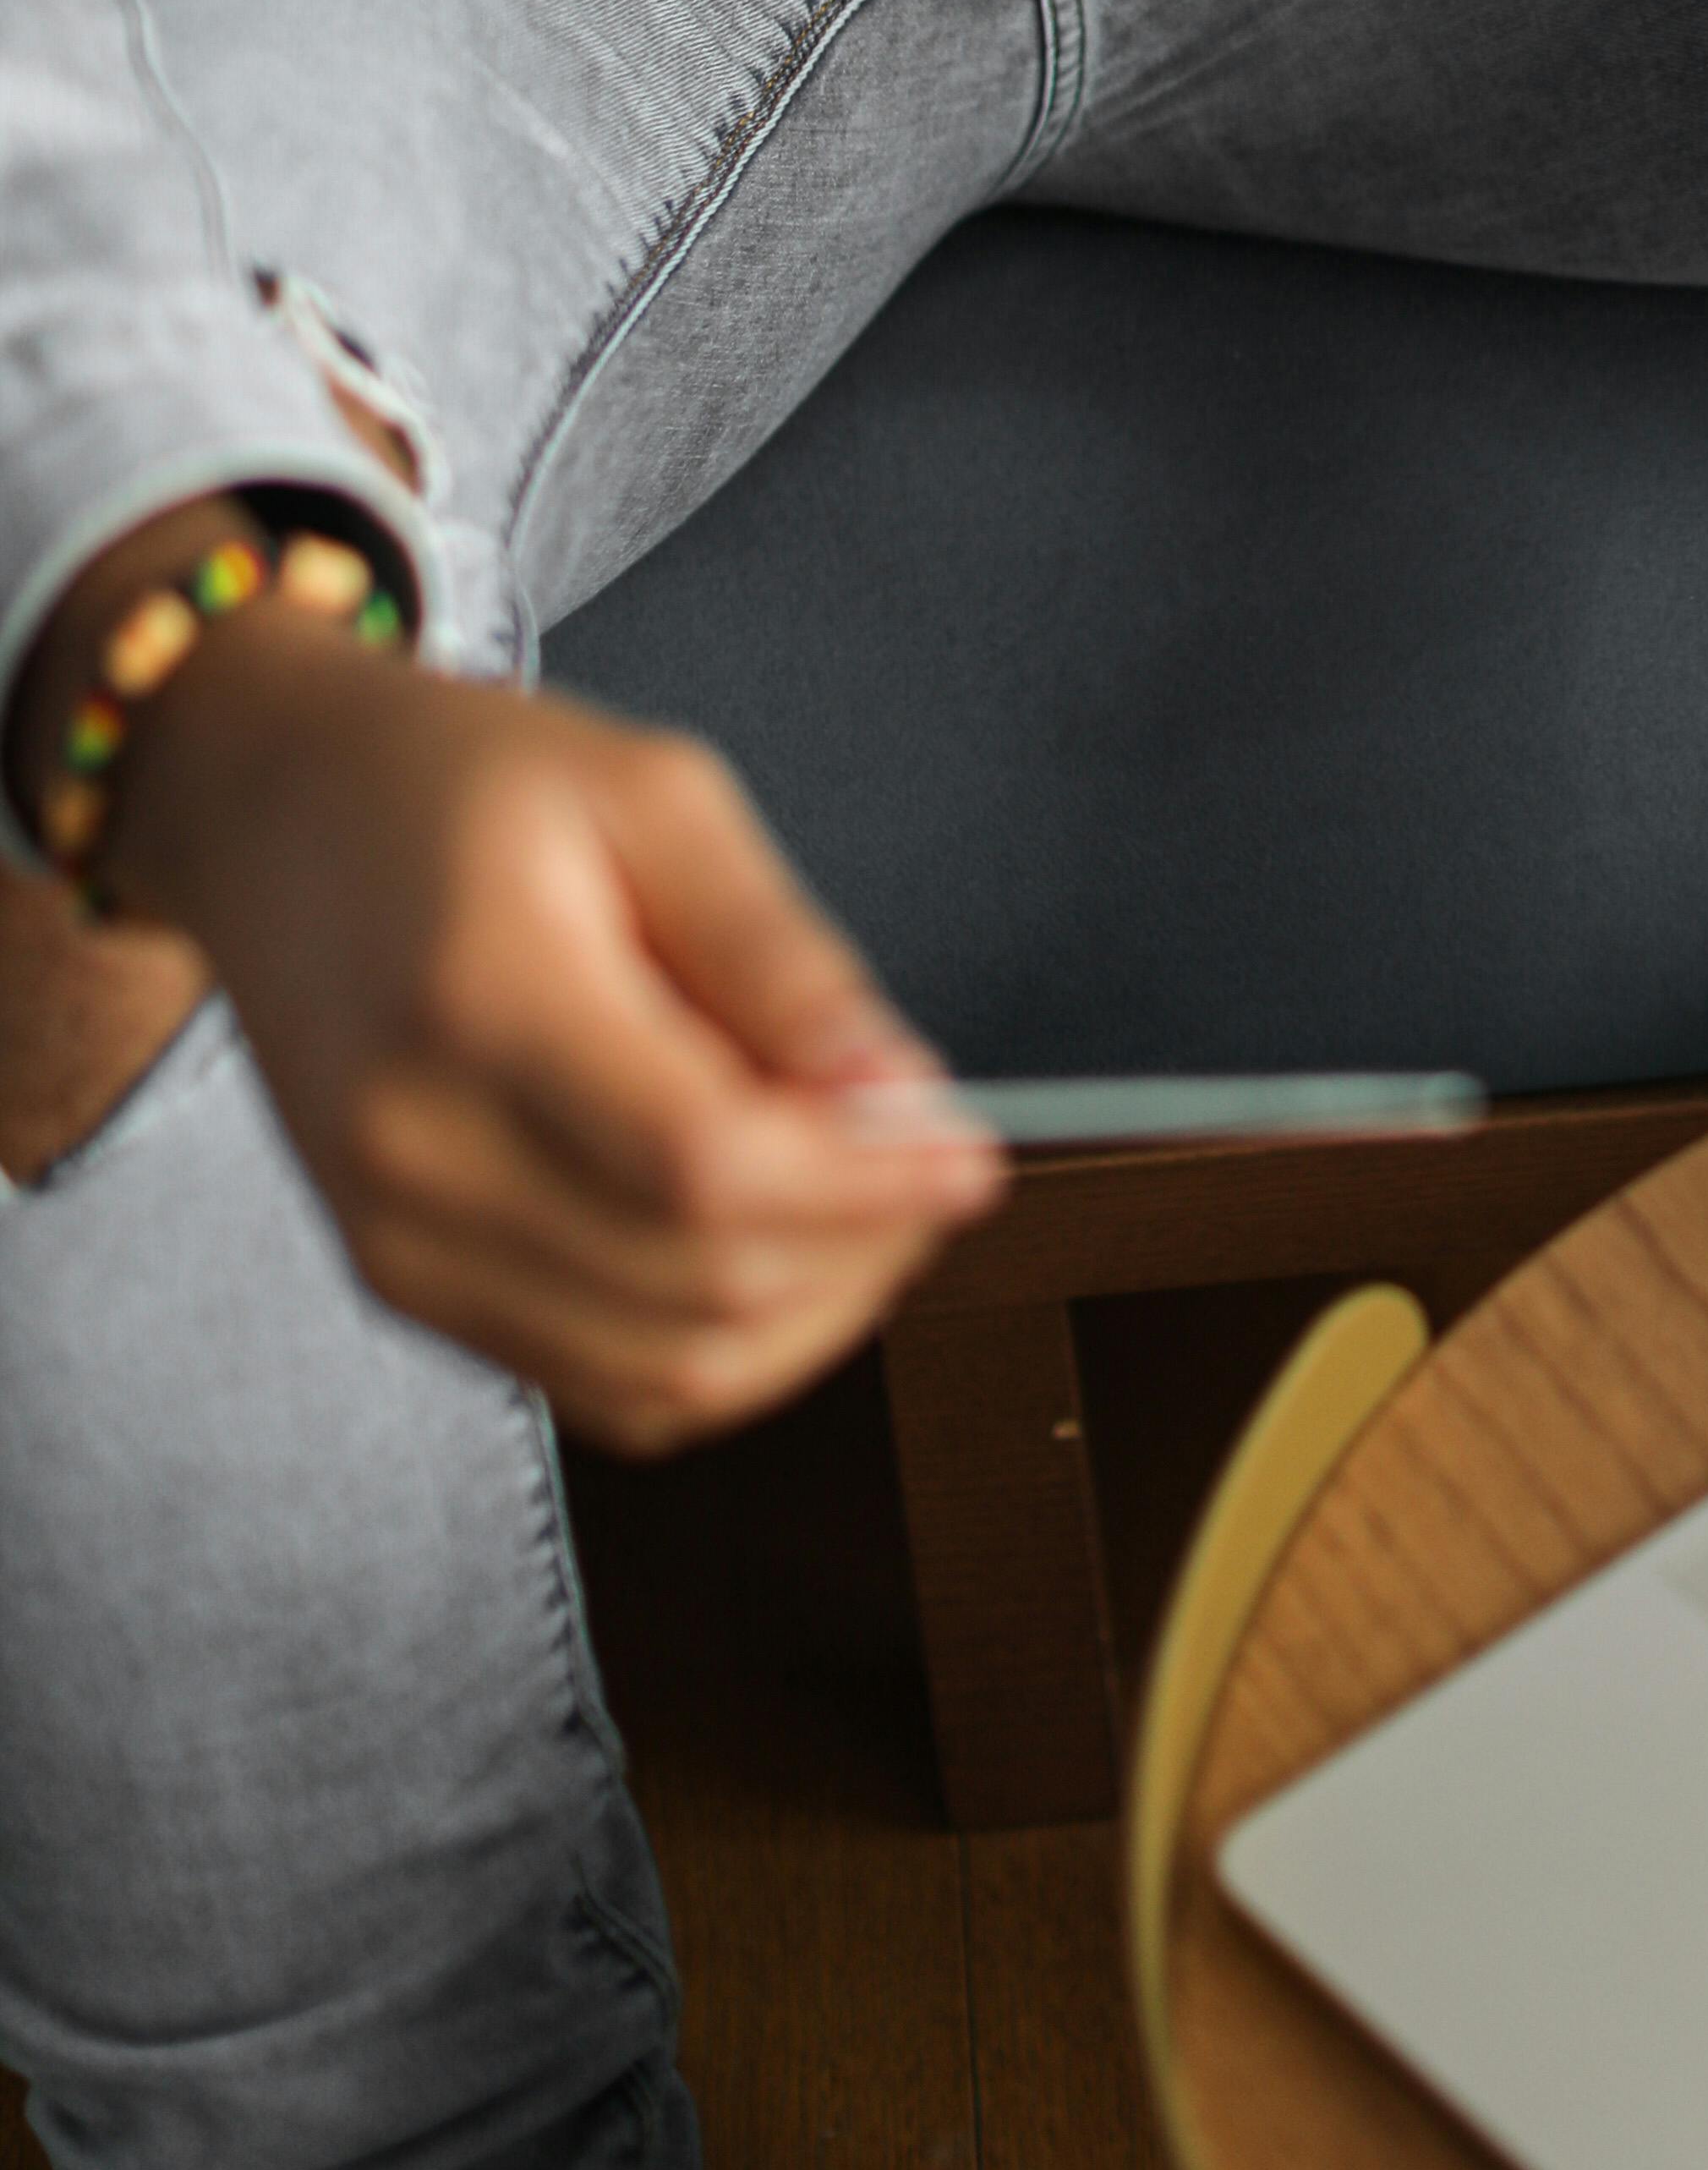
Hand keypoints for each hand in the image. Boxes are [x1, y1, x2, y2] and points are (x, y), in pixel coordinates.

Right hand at [106, 617, 999, 1447]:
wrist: (277, 818)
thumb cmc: (459, 784)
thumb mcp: (651, 797)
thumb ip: (777, 955)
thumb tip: (898, 1093)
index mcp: (482, 1006)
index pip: (710, 1168)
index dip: (869, 1185)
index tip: (968, 1155)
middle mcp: (420, 1153)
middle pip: (701, 1285)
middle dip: (863, 1244)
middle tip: (929, 1159)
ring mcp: (399, 1241)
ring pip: (664, 1370)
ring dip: (808, 1314)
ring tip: (867, 1203)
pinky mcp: (404, 1285)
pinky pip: (603, 1385)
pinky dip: (721, 1347)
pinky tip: (776, 1249)